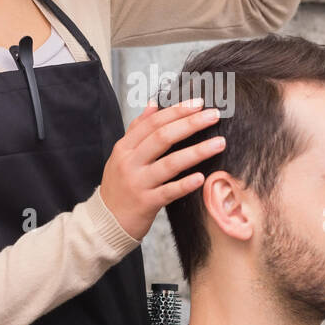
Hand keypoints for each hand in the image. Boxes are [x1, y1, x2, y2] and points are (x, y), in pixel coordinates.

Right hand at [99, 98, 225, 241]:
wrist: (105, 221)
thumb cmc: (118, 186)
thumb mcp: (121, 155)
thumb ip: (137, 129)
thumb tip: (153, 104)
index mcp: (125, 148)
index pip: (152, 123)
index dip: (176, 111)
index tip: (198, 103)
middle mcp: (130, 162)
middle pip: (162, 137)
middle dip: (190, 124)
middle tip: (213, 116)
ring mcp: (138, 183)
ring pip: (170, 163)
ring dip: (197, 151)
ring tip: (219, 143)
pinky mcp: (146, 203)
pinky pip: (169, 191)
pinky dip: (185, 184)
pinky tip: (201, 177)